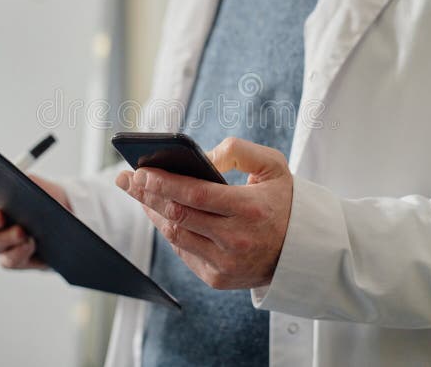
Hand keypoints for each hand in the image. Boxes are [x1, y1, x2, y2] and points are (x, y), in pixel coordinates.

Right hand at [0, 174, 71, 269]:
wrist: (70, 214)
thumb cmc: (45, 194)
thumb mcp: (32, 181)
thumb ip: (16, 177)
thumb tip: (8, 178)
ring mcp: (1, 241)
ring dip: (7, 236)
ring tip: (22, 231)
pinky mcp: (15, 257)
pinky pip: (8, 260)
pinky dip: (18, 252)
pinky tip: (30, 244)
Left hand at [115, 137, 292, 289]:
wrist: (303, 251)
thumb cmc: (284, 202)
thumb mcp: (274, 165)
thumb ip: (238, 151)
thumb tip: (201, 157)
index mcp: (250, 210)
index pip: (195, 195)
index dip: (163, 183)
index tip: (141, 171)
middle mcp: (236, 240)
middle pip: (177, 215)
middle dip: (146, 195)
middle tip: (126, 178)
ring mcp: (225, 264)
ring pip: (175, 235)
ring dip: (152, 212)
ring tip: (138, 193)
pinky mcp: (217, 279)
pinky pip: (183, 251)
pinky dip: (169, 230)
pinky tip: (159, 212)